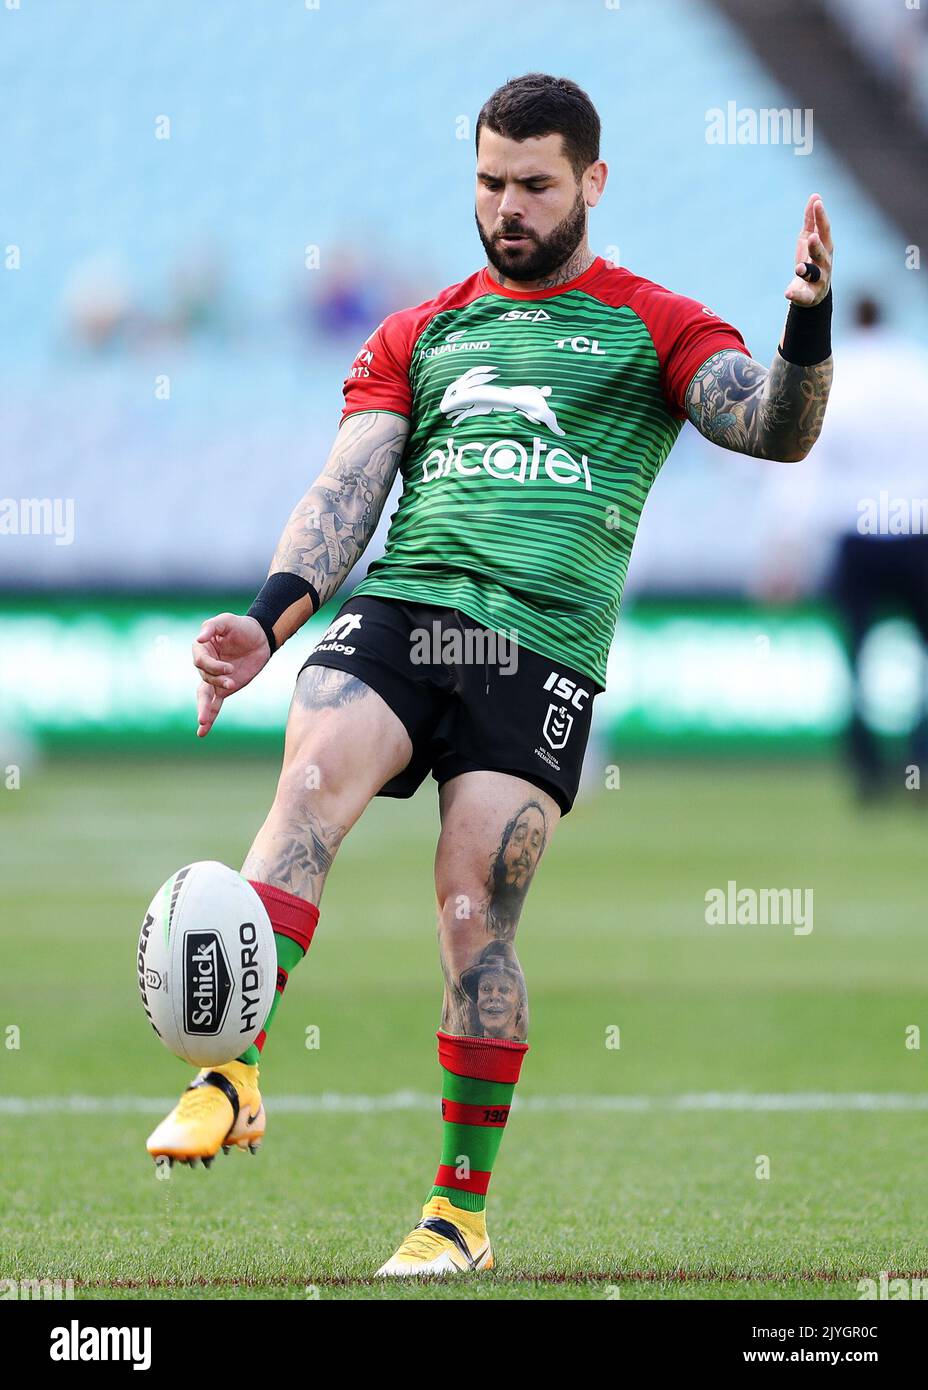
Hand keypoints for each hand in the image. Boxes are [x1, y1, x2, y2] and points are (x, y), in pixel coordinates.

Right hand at [192, 613, 270, 736]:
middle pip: (203, 677)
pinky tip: (202, 730)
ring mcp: (215, 679)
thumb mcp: (227, 620)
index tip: (230, 668)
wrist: (260, 638)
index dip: (214, 666)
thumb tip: (198, 638)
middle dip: (215, 682)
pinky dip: (209, 716)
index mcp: (201, 649)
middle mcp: (205, 665)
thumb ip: (212, 627)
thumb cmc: (242, 626)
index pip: (200, 661)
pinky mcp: (226, 688)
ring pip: (204, 695)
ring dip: (204, 708)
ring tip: (203, 721)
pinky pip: (214, 704)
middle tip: (230, 683)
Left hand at [784, 194, 832, 306]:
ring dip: (807, 270)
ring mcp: (818, 280)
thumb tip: (815, 196)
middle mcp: (824, 263)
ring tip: (799, 268)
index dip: (821, 217)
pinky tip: (788, 293)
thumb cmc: (813, 259)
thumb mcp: (811, 238)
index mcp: (826, 247)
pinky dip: (795, 294)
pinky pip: (803, 296)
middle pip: (821, 253)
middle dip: (816, 246)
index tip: (817, 203)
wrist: (816, 291)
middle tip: (811, 238)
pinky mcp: (810, 295)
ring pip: (815, 275)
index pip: (824, 230)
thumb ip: (811, 220)